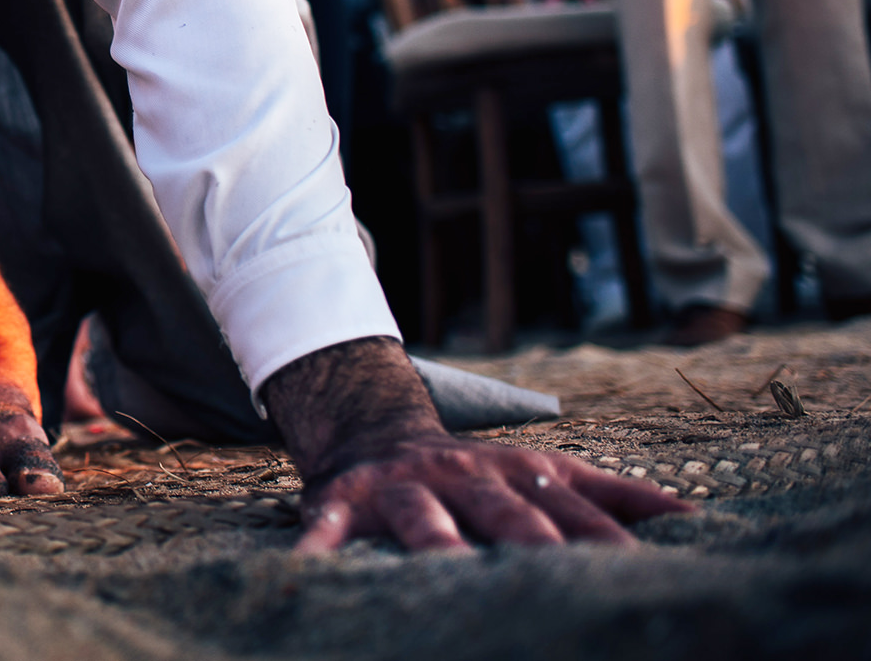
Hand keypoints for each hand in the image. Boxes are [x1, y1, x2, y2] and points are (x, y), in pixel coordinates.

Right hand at [261, 336, 689, 553]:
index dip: (603, 536)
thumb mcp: (546, 473)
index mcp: (519, 476)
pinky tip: (311, 563)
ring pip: (421, 515)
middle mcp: (464, 477)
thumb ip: (614, 496)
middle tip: (554, 573)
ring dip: (433, 538)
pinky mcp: (346, 497)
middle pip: (503, 510)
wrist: (378, 435)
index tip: (641, 570)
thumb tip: (697, 518)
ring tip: (446, 565)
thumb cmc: (481, 477)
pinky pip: (330, 521)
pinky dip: (321, 541)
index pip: (571, 507)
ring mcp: (404, 486)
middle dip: (529, 539)